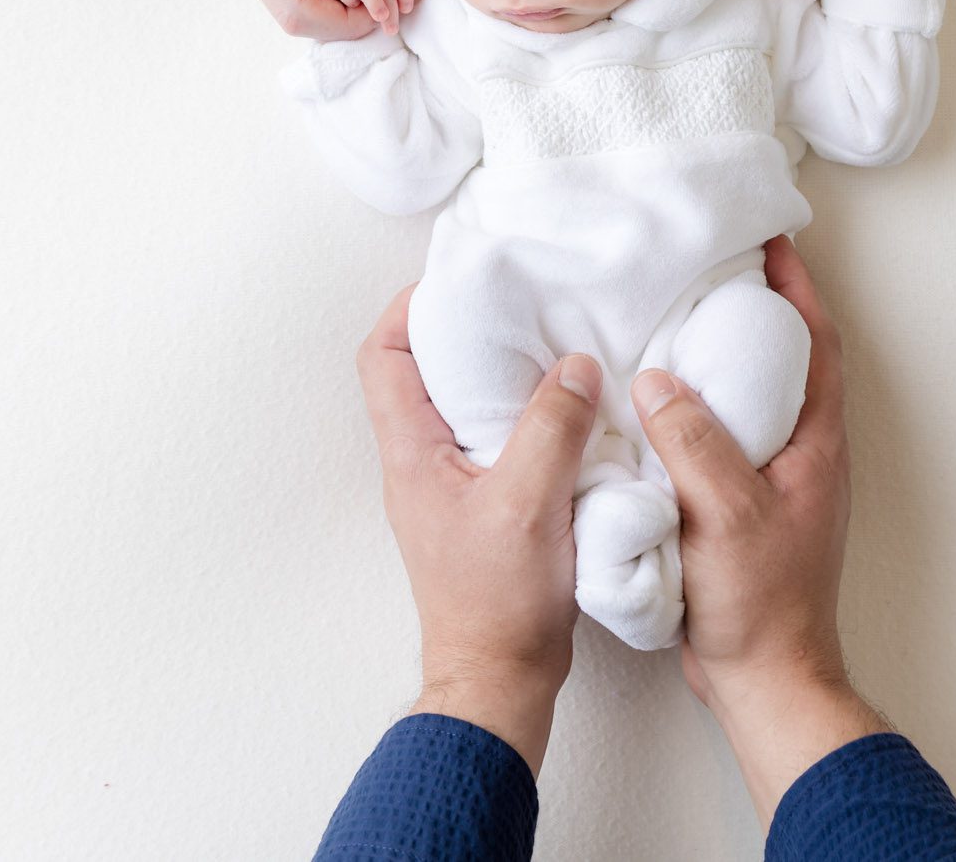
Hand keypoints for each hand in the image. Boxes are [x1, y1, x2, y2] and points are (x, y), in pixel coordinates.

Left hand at [357, 285, 603, 773]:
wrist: (501, 676)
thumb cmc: (499, 602)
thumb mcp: (529, 505)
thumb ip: (550, 429)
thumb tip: (574, 366)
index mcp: (411, 452)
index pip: (381, 356)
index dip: (409, 308)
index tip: (460, 280)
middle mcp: (420, 461)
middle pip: (421, 370)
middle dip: (464, 327)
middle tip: (515, 300)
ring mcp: (448, 484)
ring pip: (461, 403)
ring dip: (499, 370)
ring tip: (548, 341)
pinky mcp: (482, 504)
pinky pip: (495, 435)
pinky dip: (525, 410)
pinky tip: (568, 405)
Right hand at [632, 236, 890, 820]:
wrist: (764, 679)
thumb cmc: (761, 604)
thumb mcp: (725, 512)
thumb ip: (694, 443)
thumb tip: (659, 380)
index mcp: (816, 445)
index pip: (816, 344)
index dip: (796, 288)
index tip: (769, 241)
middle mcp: (804, 456)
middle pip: (788, 363)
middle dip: (757, 311)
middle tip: (712, 269)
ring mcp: (776, 483)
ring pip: (753, 401)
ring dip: (723, 359)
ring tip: (675, 323)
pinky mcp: (744, 510)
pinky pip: (723, 439)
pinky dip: (695, 409)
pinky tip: (653, 407)